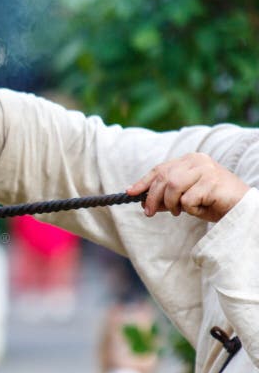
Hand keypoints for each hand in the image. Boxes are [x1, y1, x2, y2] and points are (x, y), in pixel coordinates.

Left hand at [127, 153, 249, 221]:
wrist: (241, 208)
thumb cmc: (212, 201)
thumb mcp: (185, 197)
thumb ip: (166, 195)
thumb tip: (144, 200)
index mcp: (190, 160)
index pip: (160, 169)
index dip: (143, 182)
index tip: (130, 192)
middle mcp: (197, 160)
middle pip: (164, 178)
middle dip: (152, 198)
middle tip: (150, 212)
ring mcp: (206, 169)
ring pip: (173, 186)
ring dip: (171, 204)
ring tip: (178, 212)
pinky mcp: (212, 182)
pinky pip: (188, 199)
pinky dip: (189, 209)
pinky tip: (200, 209)